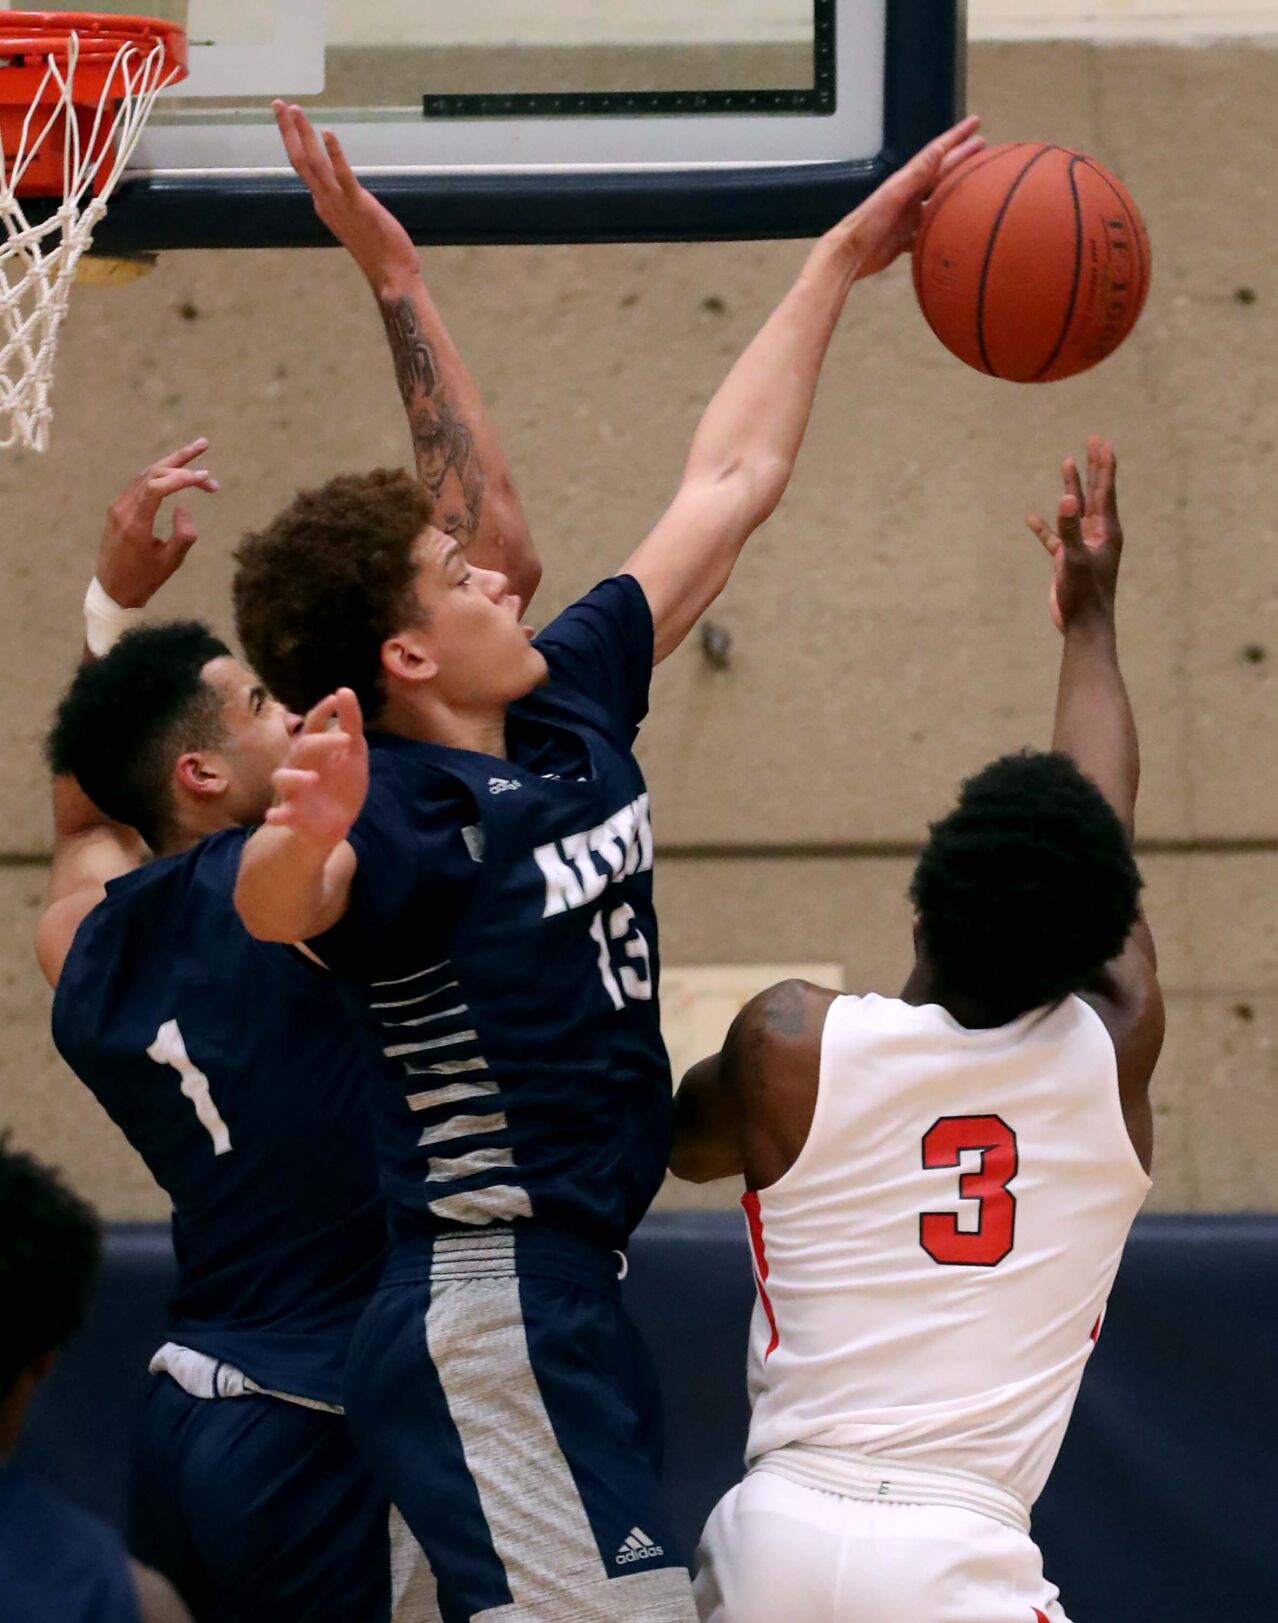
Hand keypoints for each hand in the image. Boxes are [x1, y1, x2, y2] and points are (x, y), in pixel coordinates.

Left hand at [95, 439, 218, 607]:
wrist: (112, 590)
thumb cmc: (144, 580)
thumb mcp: (171, 562)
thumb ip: (184, 534)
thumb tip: (183, 506)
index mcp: (135, 523)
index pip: (157, 487)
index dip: (182, 478)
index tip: (206, 477)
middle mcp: (123, 509)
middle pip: (151, 472)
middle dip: (180, 459)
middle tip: (204, 445)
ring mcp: (118, 507)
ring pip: (145, 474)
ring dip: (170, 463)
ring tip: (194, 452)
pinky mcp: (117, 509)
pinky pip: (139, 483)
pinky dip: (159, 474)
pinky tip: (174, 472)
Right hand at [265, 689, 367, 851]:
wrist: (335, 824)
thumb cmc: (341, 784)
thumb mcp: (354, 754)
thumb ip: (351, 724)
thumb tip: (345, 690)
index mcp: (315, 750)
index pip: (313, 725)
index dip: (322, 711)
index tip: (335, 699)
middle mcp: (299, 765)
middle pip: (302, 748)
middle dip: (322, 742)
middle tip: (347, 740)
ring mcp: (293, 790)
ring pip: (282, 778)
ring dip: (296, 777)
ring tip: (313, 778)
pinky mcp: (291, 815)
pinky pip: (278, 814)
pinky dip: (276, 815)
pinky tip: (275, 815)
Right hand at [274, 100, 418, 288]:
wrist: (392, 276)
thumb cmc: (379, 252)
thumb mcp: (354, 223)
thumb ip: (346, 206)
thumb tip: (343, 193)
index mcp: (324, 205)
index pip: (304, 168)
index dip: (294, 141)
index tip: (288, 118)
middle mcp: (325, 202)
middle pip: (300, 161)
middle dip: (288, 131)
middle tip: (279, 103)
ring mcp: (339, 204)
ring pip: (314, 164)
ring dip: (303, 135)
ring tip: (295, 110)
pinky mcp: (358, 205)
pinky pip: (342, 176)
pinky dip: (334, 154)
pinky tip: (327, 133)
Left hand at [835, 115, 984, 279]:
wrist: (850, 254)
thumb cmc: (868, 223)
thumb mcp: (894, 195)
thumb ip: (916, 174)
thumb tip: (938, 148)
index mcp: (908, 181)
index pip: (938, 152)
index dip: (957, 137)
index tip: (975, 121)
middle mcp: (910, 195)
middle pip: (941, 172)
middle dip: (961, 156)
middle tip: (982, 144)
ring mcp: (909, 217)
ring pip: (938, 199)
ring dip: (955, 190)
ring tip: (974, 183)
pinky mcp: (906, 238)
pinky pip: (930, 228)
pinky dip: (942, 225)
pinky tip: (954, 227)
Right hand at [1026, 436, 1122, 633]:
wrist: (1084, 627)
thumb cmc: (1085, 596)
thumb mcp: (1075, 560)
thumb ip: (1069, 529)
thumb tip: (1066, 497)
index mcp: (1106, 531)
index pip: (1105, 489)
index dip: (1103, 464)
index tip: (1102, 441)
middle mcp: (1098, 534)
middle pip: (1095, 492)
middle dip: (1092, 467)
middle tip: (1093, 440)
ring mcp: (1083, 545)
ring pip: (1075, 509)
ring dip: (1071, 488)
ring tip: (1066, 463)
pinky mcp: (1068, 560)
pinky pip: (1055, 537)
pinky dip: (1044, 527)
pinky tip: (1030, 518)